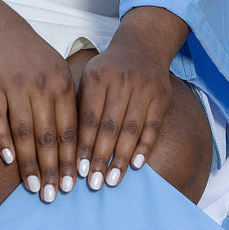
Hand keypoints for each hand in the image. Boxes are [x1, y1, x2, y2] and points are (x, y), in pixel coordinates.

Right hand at [0, 0, 76, 200]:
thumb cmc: (32, 56)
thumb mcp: (57, 71)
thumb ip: (66, 103)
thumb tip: (77, 144)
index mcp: (62, 85)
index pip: (70, 130)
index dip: (70, 159)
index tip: (71, 184)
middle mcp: (41, 86)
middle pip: (48, 136)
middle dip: (51, 169)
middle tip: (52, 195)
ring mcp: (16, 85)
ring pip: (24, 132)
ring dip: (29, 163)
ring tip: (32, 187)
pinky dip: (3, 140)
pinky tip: (8, 160)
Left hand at [76, 6, 189, 189]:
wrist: (143, 46)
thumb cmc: (108, 70)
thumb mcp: (89, 77)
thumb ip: (80, 106)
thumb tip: (67, 147)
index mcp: (97, 77)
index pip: (88, 118)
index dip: (83, 145)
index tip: (77, 170)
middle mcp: (120, 82)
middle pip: (109, 127)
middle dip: (100, 158)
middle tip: (93, 183)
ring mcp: (143, 89)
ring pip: (131, 130)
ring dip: (120, 158)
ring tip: (112, 180)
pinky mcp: (161, 97)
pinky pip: (152, 127)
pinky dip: (144, 147)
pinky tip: (135, 166)